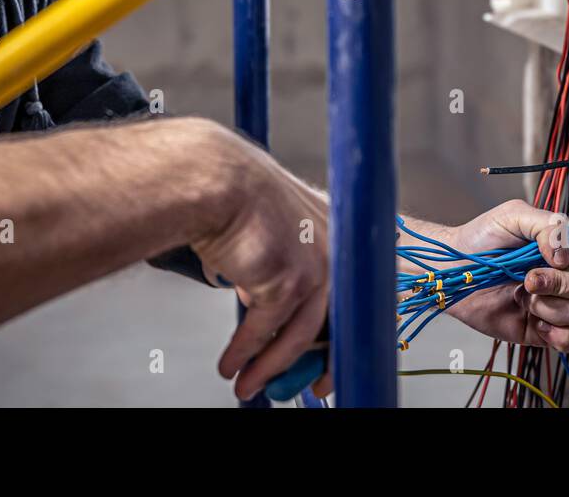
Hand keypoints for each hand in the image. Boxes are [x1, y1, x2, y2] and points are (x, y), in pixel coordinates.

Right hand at [184, 120, 330, 399]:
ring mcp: (317, 266)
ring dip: (268, 367)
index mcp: (338, 232)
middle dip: (320, 365)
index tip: (330, 366)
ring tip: (246, 384)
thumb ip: (279, 268)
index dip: (342, 336)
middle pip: (339, 323)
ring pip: (298, 337)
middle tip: (309, 390)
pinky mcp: (288, 281)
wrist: (215, 178)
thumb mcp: (271, 231)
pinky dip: (243, 353)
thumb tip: (263, 309)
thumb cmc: (235, 194)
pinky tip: (229, 365)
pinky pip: (263, 331)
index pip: (353, 294)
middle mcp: (337, 249)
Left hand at [406, 200, 568, 351]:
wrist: (450, 270)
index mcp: (566, 250)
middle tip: (530, 277)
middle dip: (564, 283)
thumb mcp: (514, 216)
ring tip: (522, 295)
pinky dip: (559, 335)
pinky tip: (537, 322)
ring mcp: (554, 305)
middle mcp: (565, 278)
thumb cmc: (481, 238)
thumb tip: (566, 255)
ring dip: (551, 305)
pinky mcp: (541, 331)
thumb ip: (548, 225)